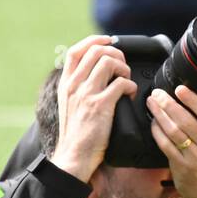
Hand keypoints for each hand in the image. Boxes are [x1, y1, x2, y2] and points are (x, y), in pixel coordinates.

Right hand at [50, 36, 136, 183]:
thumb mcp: (70, 105)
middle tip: (123, 67)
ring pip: (109, 62)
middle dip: (116, 54)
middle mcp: (74, 86)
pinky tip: (130, 94)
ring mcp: (86, 95)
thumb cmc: (76, 133)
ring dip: (124, 68)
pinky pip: (121, 83)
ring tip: (126, 80)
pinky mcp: (100, 106)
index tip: (109, 40)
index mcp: (66, 84)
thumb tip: (93, 72)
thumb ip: (79, 88)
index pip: (75, 51)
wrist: (73, 157)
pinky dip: (130, 85)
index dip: (94, 40)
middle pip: (96, 51)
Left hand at [146, 85, 196, 197]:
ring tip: (152, 104)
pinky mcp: (182, 167)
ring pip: (174, 132)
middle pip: (187, 121)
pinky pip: (166, 145)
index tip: (179, 88)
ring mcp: (196, 157)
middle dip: (169, 104)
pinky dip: (157, 132)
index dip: (192, 100)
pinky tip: (153, 123)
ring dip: (160, 115)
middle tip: (157, 94)